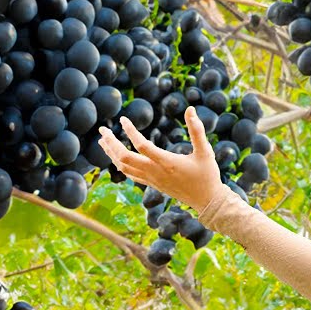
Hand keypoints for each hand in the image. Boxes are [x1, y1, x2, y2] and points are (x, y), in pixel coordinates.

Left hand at [97, 106, 224, 210]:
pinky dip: (120, 165)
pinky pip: (130, 175)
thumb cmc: (207, 175)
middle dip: (111, 143)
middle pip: (124, 158)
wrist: (206, 200)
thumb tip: (190, 109)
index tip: (123, 119)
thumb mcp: (205, 151)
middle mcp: (156, 172)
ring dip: (111, 154)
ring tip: (103, 141)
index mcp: (167, 163)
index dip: (130, 131)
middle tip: (103, 130)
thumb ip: (197, 130)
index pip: (142, 146)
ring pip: (123, 168)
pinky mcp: (152, 184)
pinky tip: (116, 157)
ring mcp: (152, 180)